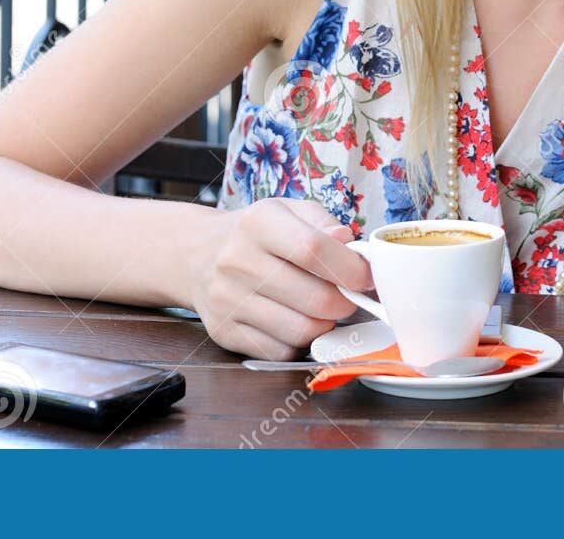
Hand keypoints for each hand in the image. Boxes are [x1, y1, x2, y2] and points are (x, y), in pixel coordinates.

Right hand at [188, 198, 373, 360]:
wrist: (197, 255)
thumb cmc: (256, 233)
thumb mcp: (288, 210)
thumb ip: (323, 223)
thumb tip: (350, 246)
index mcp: (258, 223)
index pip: (314, 249)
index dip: (351, 268)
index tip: (365, 277)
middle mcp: (237, 261)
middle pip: (315, 299)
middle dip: (345, 303)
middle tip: (348, 296)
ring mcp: (228, 301)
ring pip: (302, 332)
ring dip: (325, 325)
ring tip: (323, 309)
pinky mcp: (224, 333)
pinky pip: (281, 352)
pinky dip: (299, 342)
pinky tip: (296, 321)